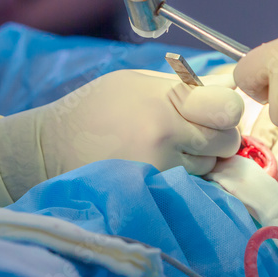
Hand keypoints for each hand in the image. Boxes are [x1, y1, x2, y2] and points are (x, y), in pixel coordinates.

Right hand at [0, 69, 243, 205]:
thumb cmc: (94, 109)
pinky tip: (157, 171)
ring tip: (164, 153)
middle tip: (190, 137)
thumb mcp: (135, 83)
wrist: (48, 148)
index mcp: (162, 100)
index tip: (211, 113)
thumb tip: (229, 89)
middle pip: (226, 141)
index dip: (223, 111)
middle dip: (215, 139)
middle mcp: (164, 135)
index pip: (227, 108)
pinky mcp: (150, 193)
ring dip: (198, 163)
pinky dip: (181, 181)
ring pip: (209, 169)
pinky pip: (188, 188)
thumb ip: (181, 86)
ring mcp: (158, 169)